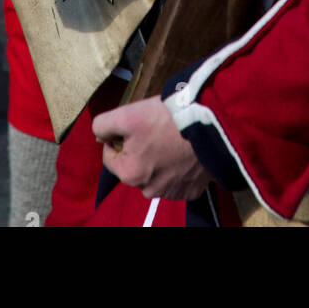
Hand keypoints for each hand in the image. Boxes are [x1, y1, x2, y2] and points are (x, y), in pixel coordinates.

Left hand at [93, 98, 209, 200]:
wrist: (209, 126)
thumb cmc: (165, 119)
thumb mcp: (126, 114)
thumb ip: (103, 125)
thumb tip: (99, 134)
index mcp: (129, 174)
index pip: (110, 155)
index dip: (119, 136)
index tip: (136, 124)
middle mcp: (149, 190)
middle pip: (134, 165)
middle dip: (139, 149)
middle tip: (155, 129)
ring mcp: (172, 193)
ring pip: (155, 173)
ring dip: (158, 159)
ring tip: (171, 139)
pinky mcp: (192, 190)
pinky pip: (177, 179)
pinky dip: (178, 167)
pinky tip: (184, 150)